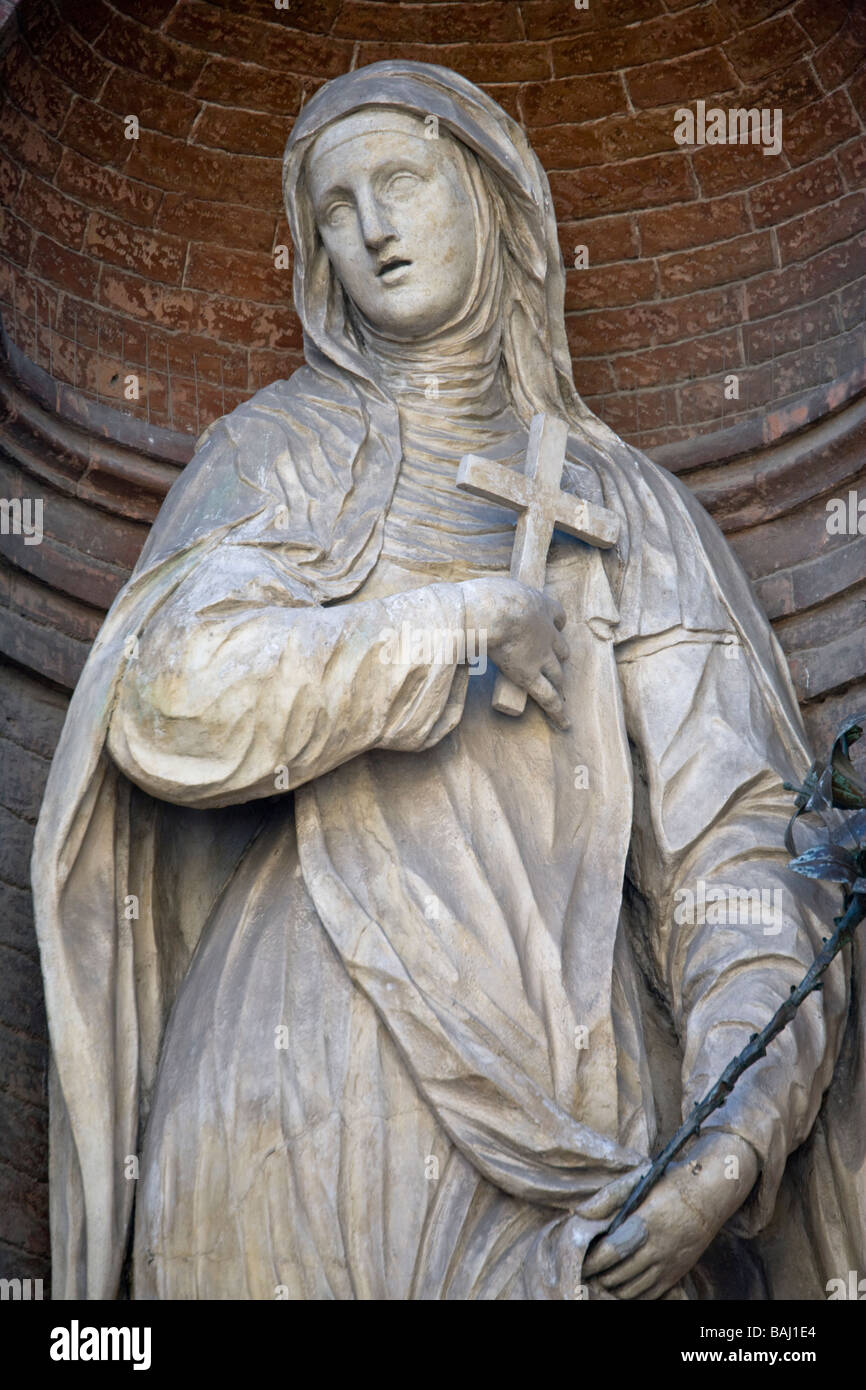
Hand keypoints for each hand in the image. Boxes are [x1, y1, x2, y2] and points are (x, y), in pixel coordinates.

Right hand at [462, 577, 569, 728]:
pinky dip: (558, 711)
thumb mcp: (492, 591)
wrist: (491, 612)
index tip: (554, 627)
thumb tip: (462, 606)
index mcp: (539, 605)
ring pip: (557, 672)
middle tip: (555, 664)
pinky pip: (548, 697)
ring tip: (560, 693)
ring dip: (558, 682)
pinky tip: (564, 723)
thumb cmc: (482, 598)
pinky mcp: (531, 675)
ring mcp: (541, 655)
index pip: (557, 615)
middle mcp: (547, 631)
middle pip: (560, 647)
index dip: (555, 624)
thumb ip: (488, 600)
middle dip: (558, 655)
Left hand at [580, 1133, 758, 1299]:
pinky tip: (622, 1285)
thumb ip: (609, 1197)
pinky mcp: (677, 1272)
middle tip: (585, 1272)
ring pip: (633, 1289)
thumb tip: (580, 1213)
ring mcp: (669, 1263)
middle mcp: (659, 1248)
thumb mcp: (640, 1180)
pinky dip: (633, 1294)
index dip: (592, 1260)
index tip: (580, 1260)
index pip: (613, 1251)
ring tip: (600, 1279)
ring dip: (613, 1287)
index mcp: (647, 1222)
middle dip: (598, 1276)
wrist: (712, 1193)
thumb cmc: (672, 1182)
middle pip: (620, 1275)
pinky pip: (651, 1294)